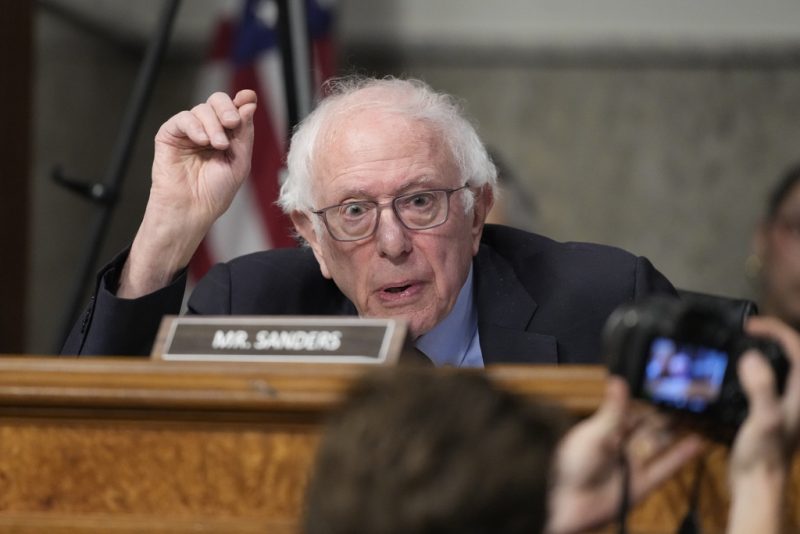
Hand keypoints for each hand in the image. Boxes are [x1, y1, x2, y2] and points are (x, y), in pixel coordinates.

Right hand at [119, 90, 256, 297]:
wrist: (192, 209)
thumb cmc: (215, 192)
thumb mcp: (239, 161)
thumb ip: (244, 133)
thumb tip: (248, 102)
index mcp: (226, 136)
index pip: (234, 110)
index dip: (241, 101)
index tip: (249, 97)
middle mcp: (207, 130)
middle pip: (217, 102)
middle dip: (227, 109)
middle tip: (233, 123)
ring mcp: (188, 132)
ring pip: (201, 109)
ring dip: (213, 124)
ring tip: (218, 145)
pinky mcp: (169, 136)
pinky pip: (182, 119)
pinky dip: (195, 126)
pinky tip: (202, 141)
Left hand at [546, 376, 703, 533]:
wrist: (571, 505)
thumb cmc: (573, 466)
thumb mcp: (594, 433)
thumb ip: (613, 410)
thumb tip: (617, 379)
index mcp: (605, 429)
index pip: (631, 410)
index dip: (646, 399)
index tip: (665, 385)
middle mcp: (621, 445)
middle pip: (648, 426)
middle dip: (664, 415)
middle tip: (686, 400)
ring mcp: (633, 464)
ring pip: (658, 444)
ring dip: (675, 431)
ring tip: (697, 416)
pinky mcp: (643, 483)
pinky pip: (665, 467)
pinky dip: (681, 455)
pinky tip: (696, 442)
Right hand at [726, 316, 799, 533]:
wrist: (757, 487)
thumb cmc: (764, 456)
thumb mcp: (763, 419)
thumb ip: (762, 388)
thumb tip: (753, 357)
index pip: (797, 350)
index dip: (776, 330)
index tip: (749, 326)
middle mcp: (796, 399)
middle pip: (791, 357)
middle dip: (771, 338)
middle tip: (745, 332)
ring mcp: (784, 408)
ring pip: (777, 370)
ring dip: (761, 354)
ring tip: (738, 347)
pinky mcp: (770, 416)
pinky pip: (764, 385)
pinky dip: (751, 374)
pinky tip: (732, 378)